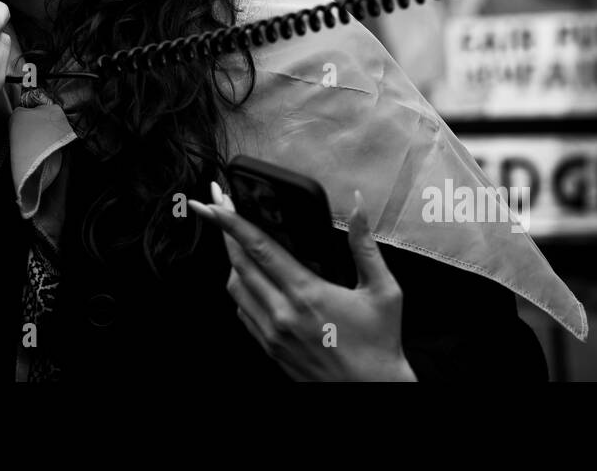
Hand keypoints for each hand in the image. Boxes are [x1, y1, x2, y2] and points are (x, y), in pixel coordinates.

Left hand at [190, 183, 416, 381]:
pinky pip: (242, 312)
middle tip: (216, 207)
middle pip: (237, 263)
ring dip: (231, 261)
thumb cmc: (380, 345)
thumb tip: (357, 206)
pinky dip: (240, 289)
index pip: (259, 248)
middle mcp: (282, 313)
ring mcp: (272, 334)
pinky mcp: (269, 348)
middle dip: (223, 231)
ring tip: (235, 240)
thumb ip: (365, 245)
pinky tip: (251, 279)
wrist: (372, 392)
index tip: (214, 203)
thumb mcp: (383, 291)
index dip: (232, 222)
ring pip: (234, 288)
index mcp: (307, 293)